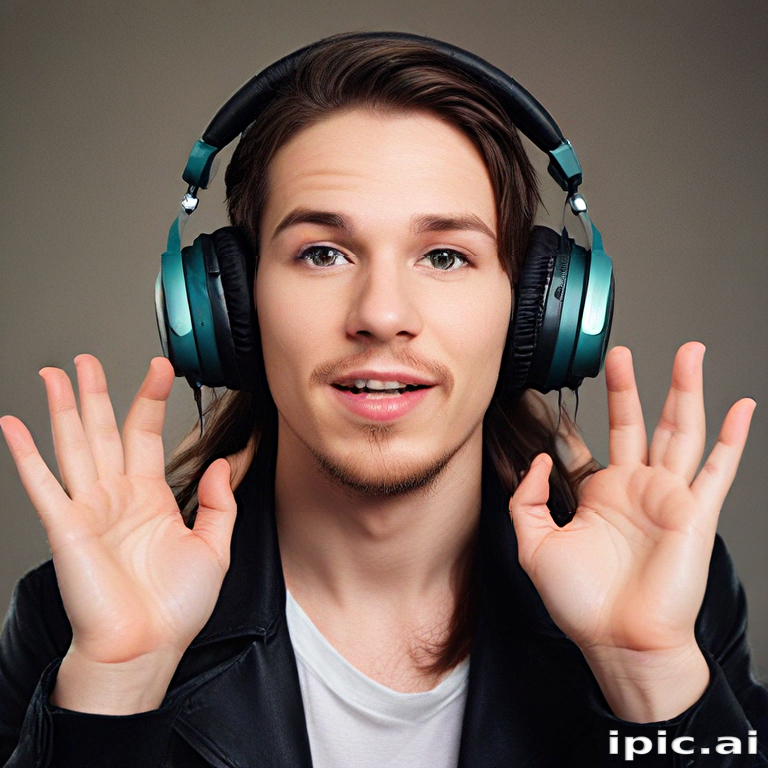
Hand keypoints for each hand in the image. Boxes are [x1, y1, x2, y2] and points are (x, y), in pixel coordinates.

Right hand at [0, 355, 236, 712]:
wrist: (145, 650)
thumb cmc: (174, 608)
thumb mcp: (214, 547)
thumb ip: (220, 503)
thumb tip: (224, 464)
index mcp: (151, 499)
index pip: (148, 435)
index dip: (151, 400)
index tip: (161, 369)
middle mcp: (118, 497)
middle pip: (105, 431)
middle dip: (98, 392)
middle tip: (89, 360)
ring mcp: (89, 509)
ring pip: (74, 445)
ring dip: (64, 409)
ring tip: (57, 375)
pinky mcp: (66, 527)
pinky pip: (42, 483)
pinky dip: (26, 453)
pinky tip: (14, 424)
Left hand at [509, 343, 754, 720]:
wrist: (620, 642)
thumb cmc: (581, 603)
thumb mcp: (534, 546)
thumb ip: (527, 500)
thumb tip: (539, 460)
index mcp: (597, 496)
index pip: (585, 447)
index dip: (571, 424)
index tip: (557, 397)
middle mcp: (634, 489)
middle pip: (634, 423)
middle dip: (629, 386)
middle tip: (621, 352)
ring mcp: (666, 497)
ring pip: (679, 431)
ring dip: (685, 391)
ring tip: (688, 352)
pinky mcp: (695, 513)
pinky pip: (718, 468)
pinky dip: (732, 437)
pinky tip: (739, 406)